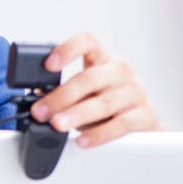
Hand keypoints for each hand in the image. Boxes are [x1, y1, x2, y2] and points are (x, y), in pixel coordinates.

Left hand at [29, 32, 162, 147]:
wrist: (140, 124)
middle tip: (41, 112)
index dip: (68, 49)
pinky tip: (83, 141)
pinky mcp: (146, 115)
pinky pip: (121, 125)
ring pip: (104, 102)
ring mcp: (136, 92)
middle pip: (90, 78)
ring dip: (77, 115)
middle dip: (61, 96)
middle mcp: (121, 71)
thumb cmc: (104, 103)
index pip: (88, 42)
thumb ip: (62, 93)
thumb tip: (36, 100)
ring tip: (57, 125)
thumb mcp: (82, 93)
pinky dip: (99, 134)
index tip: (48, 65)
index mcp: (102, 59)